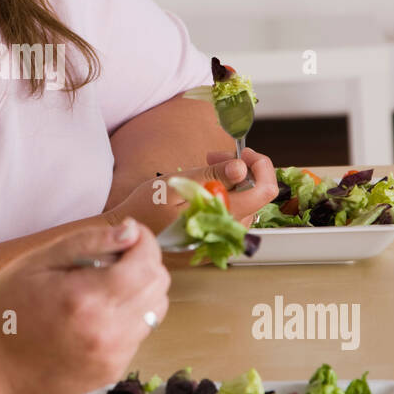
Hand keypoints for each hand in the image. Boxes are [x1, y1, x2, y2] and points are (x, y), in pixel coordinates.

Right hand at [0, 219, 169, 393]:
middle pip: (159, 286)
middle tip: (114, 257)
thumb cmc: (4, 310)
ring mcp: (112, 357)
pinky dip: (127, 317)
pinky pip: (138, 334)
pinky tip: (95, 315)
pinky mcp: (111, 372)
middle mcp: (108, 332)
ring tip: (104, 287)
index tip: (128, 234)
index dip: (144, 240)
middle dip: (146, 262)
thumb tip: (130, 231)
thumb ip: (87, 242)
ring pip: (155, 311)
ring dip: (140, 291)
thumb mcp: (36, 263)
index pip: (147, 263)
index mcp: (87, 299)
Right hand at [103, 147, 278, 230]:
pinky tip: (201, 189)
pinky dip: (223, 196)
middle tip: (213, 158)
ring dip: (232, 183)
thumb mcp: (176, 183)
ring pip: (245, 205)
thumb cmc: (144, 208)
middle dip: (242, 170)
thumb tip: (242, 168)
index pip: (265, 191)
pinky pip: (230, 214)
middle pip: (257, 196)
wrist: (128, 234)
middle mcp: (227, 231)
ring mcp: (220, 237)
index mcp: (222, 216)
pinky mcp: (212, 239)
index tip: (242, 154)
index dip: (261, 166)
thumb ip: (211, 176)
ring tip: (204, 172)